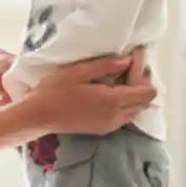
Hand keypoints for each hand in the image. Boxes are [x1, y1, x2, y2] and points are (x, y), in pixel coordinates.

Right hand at [18, 54, 155, 135]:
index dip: (142, 72)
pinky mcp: (103, 129)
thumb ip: (106, 66)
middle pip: (146, 101)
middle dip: (140, 82)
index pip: (147, 91)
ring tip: (118, 77)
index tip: (131, 57)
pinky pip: (126, 115)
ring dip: (133, 93)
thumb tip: (127, 60)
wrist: (38, 116)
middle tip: (126, 66)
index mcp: (112, 101)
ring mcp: (111, 125)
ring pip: (137, 109)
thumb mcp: (78, 72)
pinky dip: (126, 103)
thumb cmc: (54, 91)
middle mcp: (116, 116)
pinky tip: (110, 91)